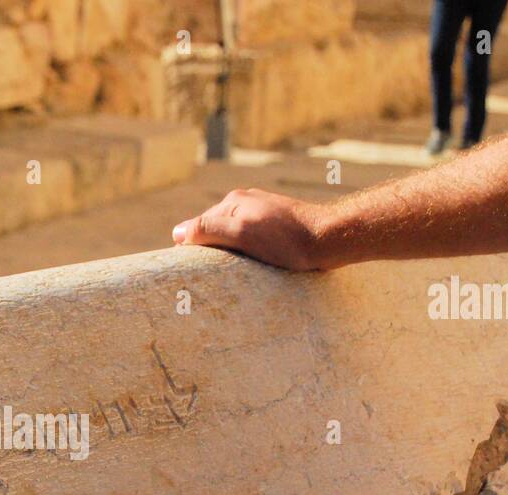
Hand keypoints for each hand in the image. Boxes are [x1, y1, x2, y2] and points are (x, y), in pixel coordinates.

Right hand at [171, 188, 324, 270]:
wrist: (330, 238)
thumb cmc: (287, 239)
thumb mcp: (242, 233)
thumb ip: (208, 230)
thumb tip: (176, 234)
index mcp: (233, 201)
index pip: (197, 227)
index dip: (190, 249)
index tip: (188, 272)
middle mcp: (246, 203)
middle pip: (214, 231)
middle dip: (207, 251)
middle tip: (205, 278)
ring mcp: (262, 214)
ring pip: (232, 237)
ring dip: (226, 255)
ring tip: (226, 276)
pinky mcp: (276, 227)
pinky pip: (249, 241)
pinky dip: (243, 254)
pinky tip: (249, 267)